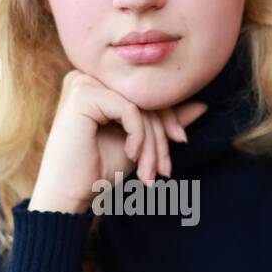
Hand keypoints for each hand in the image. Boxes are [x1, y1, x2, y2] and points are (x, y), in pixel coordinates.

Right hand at [29, 69, 208, 212]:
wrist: (68, 196)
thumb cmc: (98, 170)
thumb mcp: (140, 142)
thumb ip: (165, 122)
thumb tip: (203, 104)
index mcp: (99, 82)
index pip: (146, 90)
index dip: (169, 116)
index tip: (181, 142)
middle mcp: (88, 76)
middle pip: (146, 96)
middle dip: (161, 135)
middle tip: (164, 169)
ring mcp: (83, 82)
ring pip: (140, 103)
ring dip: (152, 142)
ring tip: (149, 171)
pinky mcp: (82, 94)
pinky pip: (130, 109)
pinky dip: (138, 135)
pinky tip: (130, 155)